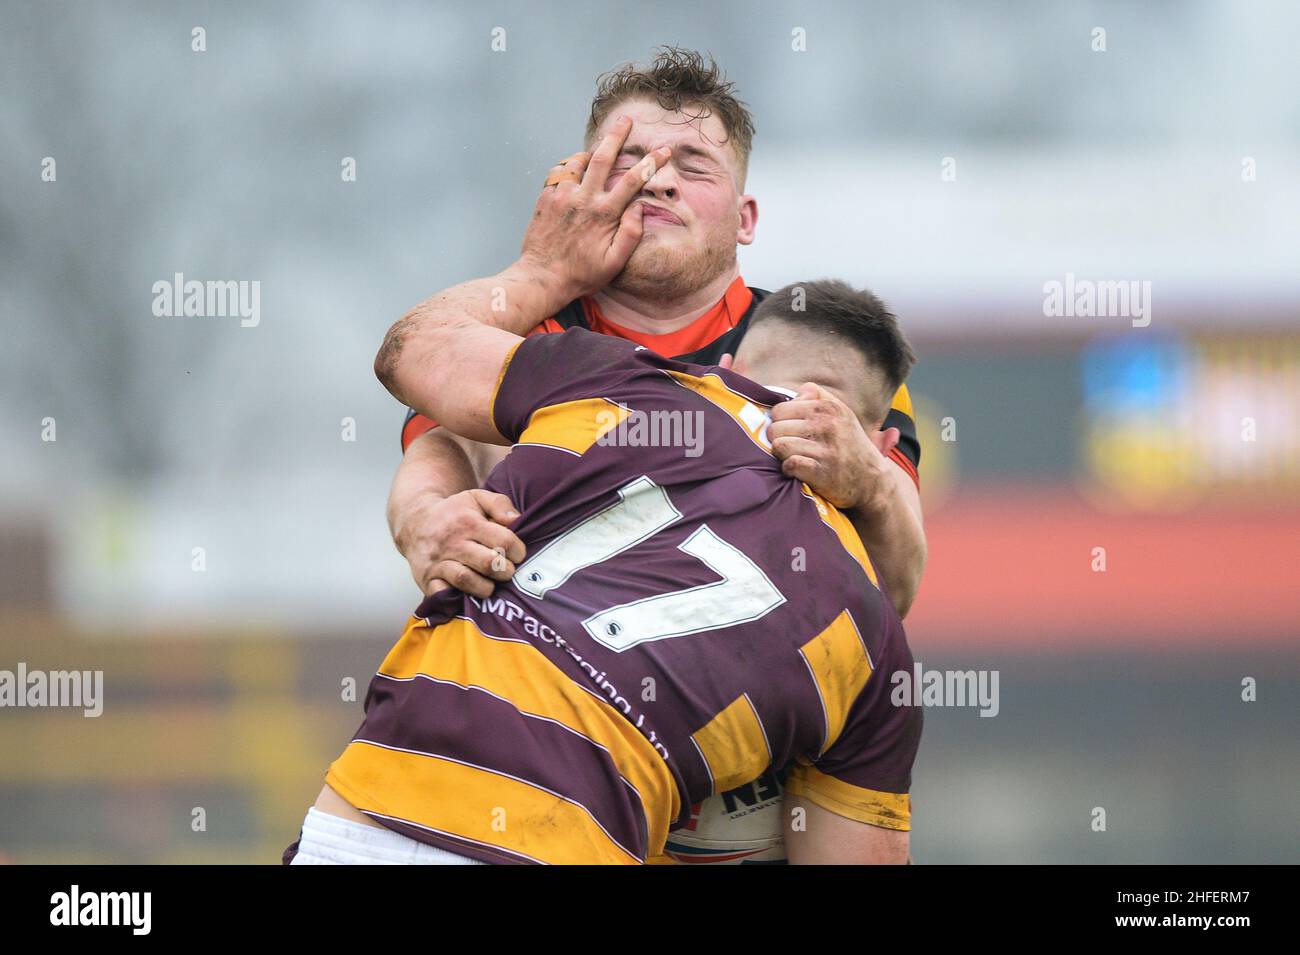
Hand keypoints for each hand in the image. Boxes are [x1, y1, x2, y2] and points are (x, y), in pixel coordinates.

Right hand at [395, 489, 526, 597]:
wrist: (415, 522)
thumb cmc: (454, 513)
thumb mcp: (477, 498)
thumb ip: (500, 504)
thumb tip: (516, 520)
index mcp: (468, 522)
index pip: (504, 541)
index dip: (518, 551)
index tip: (517, 554)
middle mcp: (452, 542)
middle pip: (489, 563)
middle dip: (506, 571)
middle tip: (506, 570)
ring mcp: (438, 562)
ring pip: (467, 580)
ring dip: (486, 587)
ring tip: (491, 583)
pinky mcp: (426, 579)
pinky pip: (443, 594)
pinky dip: (457, 598)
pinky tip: (468, 594)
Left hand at [518, 115, 671, 300]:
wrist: (541, 278)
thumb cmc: (581, 274)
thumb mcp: (614, 263)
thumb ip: (631, 234)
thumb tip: (639, 206)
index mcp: (603, 214)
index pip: (632, 180)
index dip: (651, 163)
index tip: (664, 151)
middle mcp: (583, 199)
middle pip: (602, 158)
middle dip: (617, 135)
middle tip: (626, 119)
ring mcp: (562, 196)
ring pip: (578, 161)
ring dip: (590, 153)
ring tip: (598, 152)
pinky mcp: (546, 197)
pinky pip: (560, 172)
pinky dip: (570, 167)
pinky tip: (575, 173)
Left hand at [768, 383, 900, 510]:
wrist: (872, 480)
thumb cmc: (850, 445)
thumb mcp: (842, 414)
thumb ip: (819, 397)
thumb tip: (799, 392)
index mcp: (829, 408)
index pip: (780, 409)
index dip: (781, 422)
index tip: (792, 432)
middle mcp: (828, 425)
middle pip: (775, 428)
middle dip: (779, 439)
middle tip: (793, 447)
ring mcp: (825, 450)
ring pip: (779, 446)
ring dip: (783, 456)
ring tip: (796, 457)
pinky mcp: (822, 473)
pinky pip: (789, 465)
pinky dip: (790, 470)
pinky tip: (800, 471)